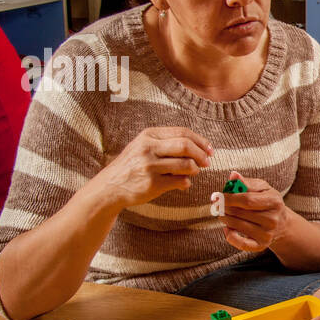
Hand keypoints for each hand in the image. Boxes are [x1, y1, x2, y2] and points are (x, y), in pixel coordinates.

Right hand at [93, 126, 211, 210]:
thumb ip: (167, 144)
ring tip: (193, 172)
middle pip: (186, 145)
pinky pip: (180, 181)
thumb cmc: (132, 166)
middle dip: (201, 154)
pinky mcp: (152, 184)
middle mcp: (148, 148)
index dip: (200, 141)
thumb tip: (200, 148)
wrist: (110, 186)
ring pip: (185, 165)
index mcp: (149, 135)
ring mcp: (149, 166)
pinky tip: (183, 183)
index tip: (209, 149)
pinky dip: (186, 182)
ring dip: (195, 169)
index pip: (182, 132)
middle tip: (207, 162)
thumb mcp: (144, 146)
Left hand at [218, 171, 292, 252]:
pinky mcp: (262, 245)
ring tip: (223, 214)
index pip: (246, 200)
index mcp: (274, 202)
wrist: (282, 223)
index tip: (219, 195)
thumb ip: (247, 182)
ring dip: (225, 218)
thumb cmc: (268, 202)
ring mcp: (267, 234)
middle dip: (224, 207)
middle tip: (218, 204)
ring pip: (237, 225)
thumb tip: (233, 175)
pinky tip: (227, 229)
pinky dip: (230, 236)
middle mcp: (272, 219)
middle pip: (239, 212)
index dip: (229, 197)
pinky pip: (241, 244)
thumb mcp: (263, 188)